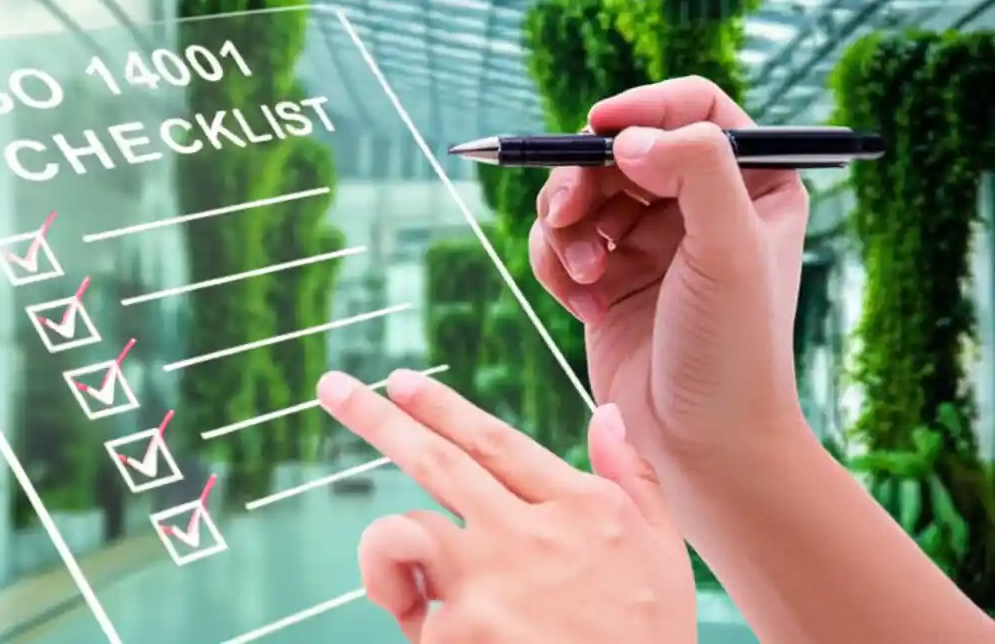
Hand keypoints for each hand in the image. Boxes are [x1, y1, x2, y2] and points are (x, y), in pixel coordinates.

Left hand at [316, 369, 696, 643]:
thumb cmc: (650, 638)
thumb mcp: (663, 553)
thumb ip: (632, 479)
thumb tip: (606, 413)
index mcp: (580, 508)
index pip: (494, 441)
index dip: (440, 407)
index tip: (400, 380)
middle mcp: (528, 536)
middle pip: (436, 462)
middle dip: (377, 419)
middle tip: (333, 387)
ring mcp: (488, 588)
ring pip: (403, 532)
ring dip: (389, 548)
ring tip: (402, 584)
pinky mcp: (459, 637)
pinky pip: (411, 613)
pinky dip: (415, 620)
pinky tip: (453, 642)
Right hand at [529, 76, 810, 467]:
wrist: (700, 443)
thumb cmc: (733, 350)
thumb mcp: (729, 248)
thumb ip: (695, 170)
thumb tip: (630, 137)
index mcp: (752, 183)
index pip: (693, 107)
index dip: (642, 107)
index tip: (599, 128)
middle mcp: (699, 203)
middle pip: (619, 147)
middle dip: (583, 177)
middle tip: (566, 211)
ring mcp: (650, 240)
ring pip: (581, 192)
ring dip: (565, 227)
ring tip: (583, 273)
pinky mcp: (609, 276)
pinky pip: (559, 240)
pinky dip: (555, 263)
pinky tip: (581, 302)